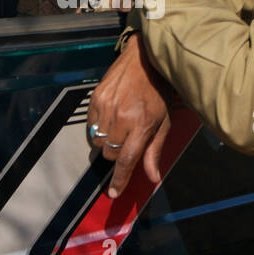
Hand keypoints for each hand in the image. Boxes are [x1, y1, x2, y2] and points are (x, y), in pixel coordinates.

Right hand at [88, 34, 172, 198]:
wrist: (144, 61)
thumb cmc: (157, 93)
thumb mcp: (163, 123)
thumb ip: (154, 151)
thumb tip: (153, 177)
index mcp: (141, 126)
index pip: (126, 160)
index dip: (119, 179)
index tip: (113, 193)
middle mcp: (121, 118)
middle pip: (110, 154)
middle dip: (117, 154)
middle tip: (127, 140)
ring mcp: (106, 107)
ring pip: (98, 142)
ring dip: (106, 142)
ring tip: (119, 127)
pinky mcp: (95, 98)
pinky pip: (90, 126)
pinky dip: (98, 127)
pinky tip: (110, 116)